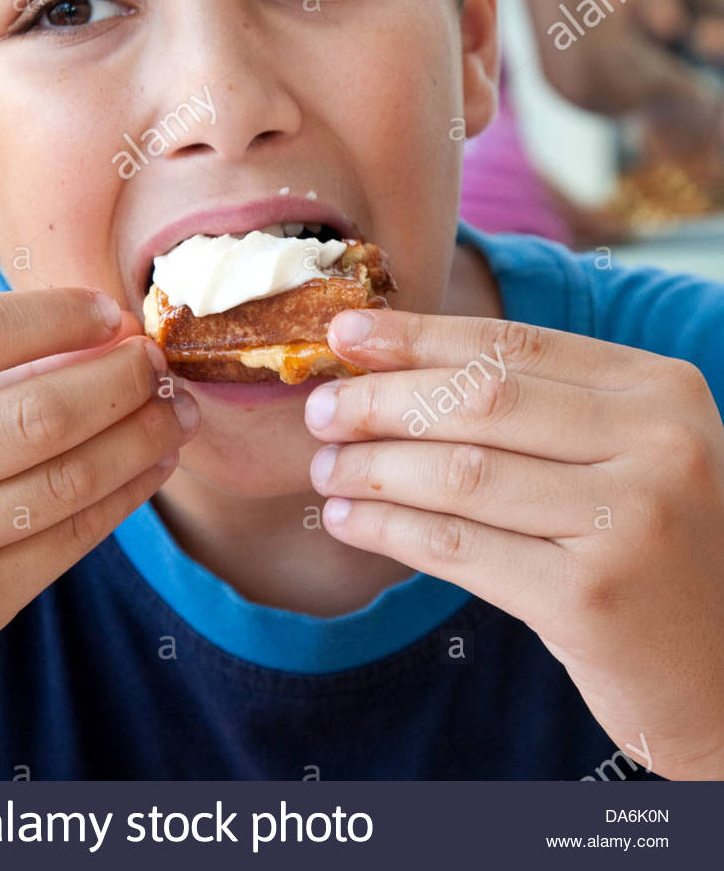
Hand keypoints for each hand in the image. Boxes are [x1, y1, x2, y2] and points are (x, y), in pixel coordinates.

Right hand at [0, 287, 198, 722]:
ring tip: (175, 411)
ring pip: (67, 481)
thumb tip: (76, 338)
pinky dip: (123, 498)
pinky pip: (67, 544)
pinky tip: (150, 468)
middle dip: (121, 379)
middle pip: (39, 412)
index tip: (105, 312)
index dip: (56, 315)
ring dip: (140, 438)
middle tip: (157, 360)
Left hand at [305, 308, 723, 779]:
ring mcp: (629, 522)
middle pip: (483, 401)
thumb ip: (543, 406)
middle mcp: (658, 445)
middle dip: (384, 400)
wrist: (718, 671)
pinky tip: (351, 518)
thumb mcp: (628, 453)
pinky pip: (461, 548)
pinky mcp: (591, 599)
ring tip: (326, 466)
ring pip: (463, 474)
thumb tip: (394, 364)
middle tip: (321, 408)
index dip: (421, 336)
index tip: (346, 334)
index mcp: (662, 390)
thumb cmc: (651, 546)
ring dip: (375, 466)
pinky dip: (392, 529)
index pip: (516, 345)